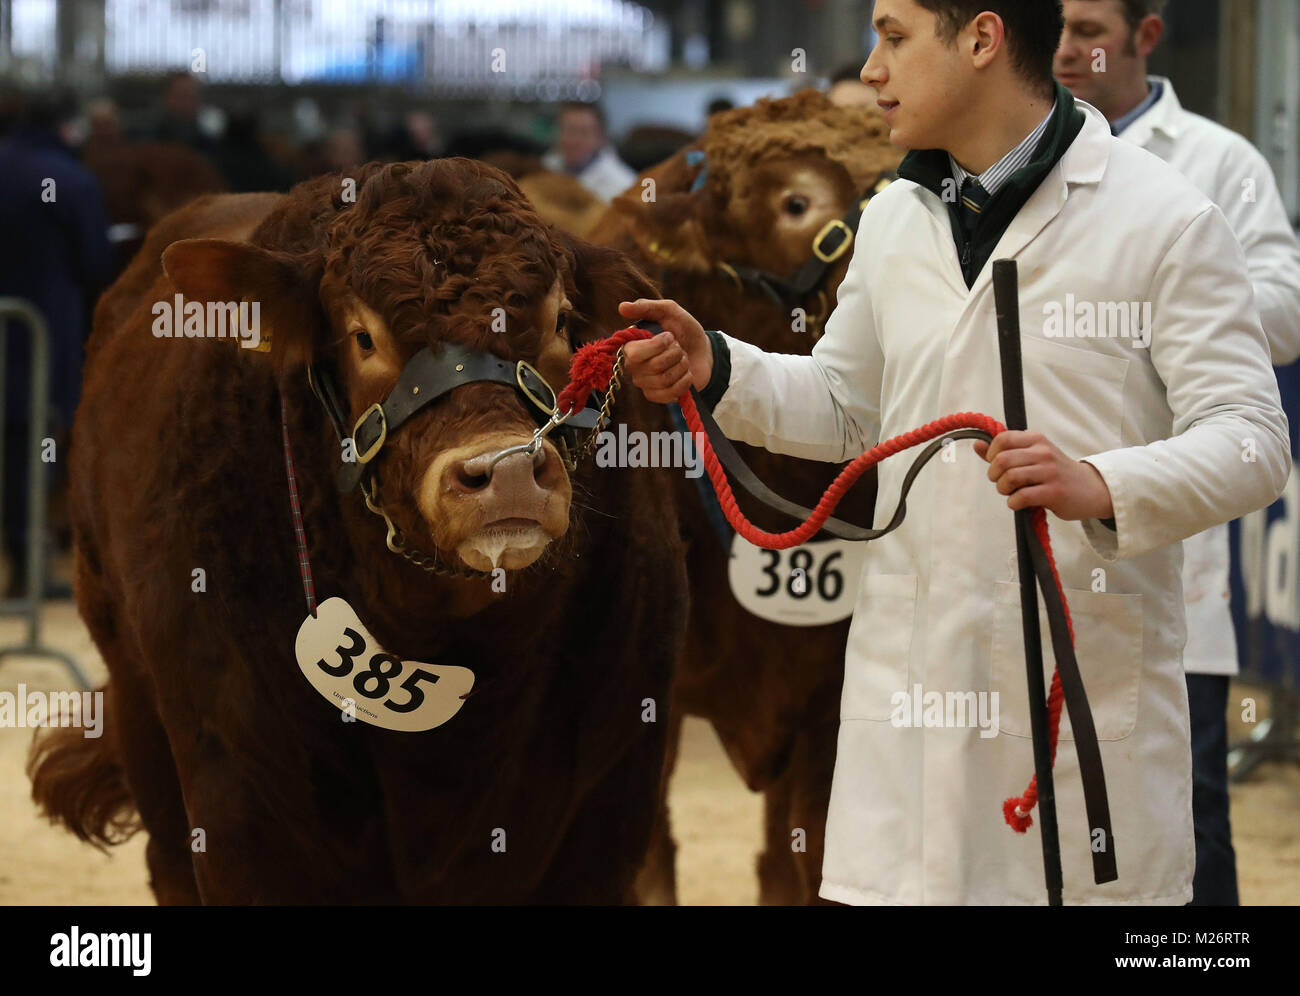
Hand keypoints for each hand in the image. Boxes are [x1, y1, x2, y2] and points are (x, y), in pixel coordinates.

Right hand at [617, 298, 712, 404]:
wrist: (703, 351)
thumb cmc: (683, 330)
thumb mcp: (669, 311)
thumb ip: (646, 307)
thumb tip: (622, 307)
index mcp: (632, 346)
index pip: (634, 353)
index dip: (657, 345)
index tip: (669, 336)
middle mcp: (634, 366)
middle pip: (654, 366)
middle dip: (675, 354)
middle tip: (679, 348)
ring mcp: (644, 383)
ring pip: (664, 380)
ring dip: (682, 366)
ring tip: (683, 359)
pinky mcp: (657, 396)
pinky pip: (670, 394)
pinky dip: (685, 382)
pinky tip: (685, 374)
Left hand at [973, 430, 1114, 520]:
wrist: (1090, 489)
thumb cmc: (1054, 473)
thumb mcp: (1032, 456)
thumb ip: (1004, 451)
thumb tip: (976, 445)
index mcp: (1036, 440)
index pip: (1002, 439)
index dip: (991, 454)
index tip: (996, 465)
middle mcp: (1043, 452)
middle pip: (1002, 460)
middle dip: (994, 475)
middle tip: (1001, 482)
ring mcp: (1050, 472)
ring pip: (1010, 477)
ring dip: (1003, 489)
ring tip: (1011, 492)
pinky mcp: (1054, 492)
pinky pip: (1022, 496)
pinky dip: (1013, 502)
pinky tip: (1019, 503)